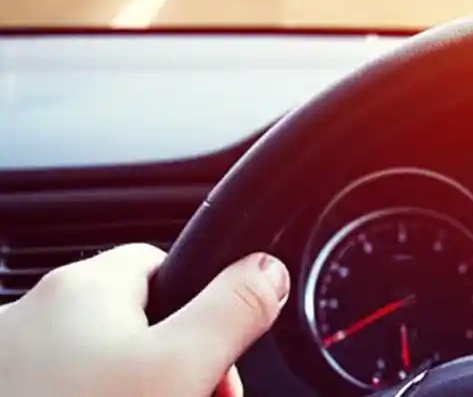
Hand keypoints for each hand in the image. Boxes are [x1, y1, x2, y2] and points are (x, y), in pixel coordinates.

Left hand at [0, 244, 289, 396]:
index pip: (162, 269)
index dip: (202, 317)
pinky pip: (59, 392)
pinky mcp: (5, 394)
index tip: (214, 371)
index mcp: (82, 288)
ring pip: (93, 372)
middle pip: (130, 329)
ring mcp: (7, 366)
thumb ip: (233, 310)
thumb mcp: (182, 369)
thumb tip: (265, 269)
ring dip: (131, 392)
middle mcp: (30, 316)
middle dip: (170, 370)